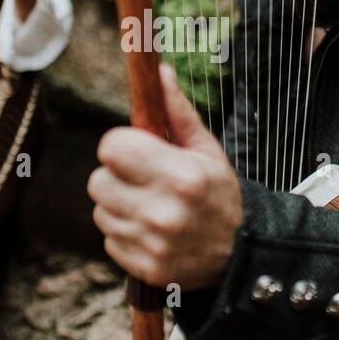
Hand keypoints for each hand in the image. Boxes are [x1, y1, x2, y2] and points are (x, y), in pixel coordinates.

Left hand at [88, 64, 242, 290]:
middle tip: (143, 180)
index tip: (136, 150)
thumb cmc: (219, 194)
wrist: (240, 254)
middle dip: (116, 176)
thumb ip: (177, 113)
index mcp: (180, 175)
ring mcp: (153, 244)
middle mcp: (164, 211)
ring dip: (118, 205)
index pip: (111, 147)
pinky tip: (150, 230)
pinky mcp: (144, 267)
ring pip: (101, 210)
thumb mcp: (206, 150)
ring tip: (150, 206)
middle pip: (98, 181)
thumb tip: (160, 73)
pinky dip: (124, 233)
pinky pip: (109, 239)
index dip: (121, 145)